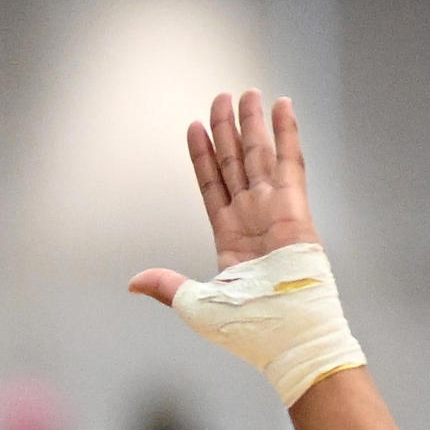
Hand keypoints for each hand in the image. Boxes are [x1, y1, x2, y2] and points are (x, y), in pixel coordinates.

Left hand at [129, 92, 321, 307]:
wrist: (289, 336)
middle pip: (235, 162)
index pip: (211, 185)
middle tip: (222, 97)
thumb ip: (167, 286)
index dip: (202, 156)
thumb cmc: (251, 328)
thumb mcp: (196, 305)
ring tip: (247, 93)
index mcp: (229, 237)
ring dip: (252, 123)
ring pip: (259, 155)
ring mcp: (274, 210)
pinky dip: (287, 133)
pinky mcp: (295, 207)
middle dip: (227, 130)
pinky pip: (290, 162)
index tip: (193, 127)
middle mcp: (252, 217)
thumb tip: (133, 283)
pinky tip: (282, 106)